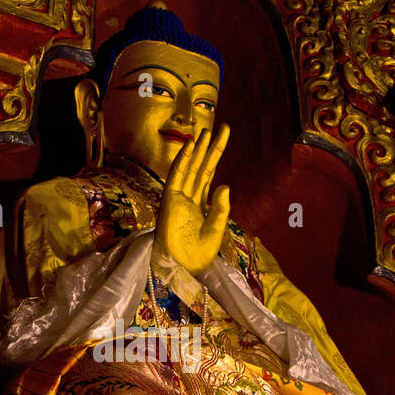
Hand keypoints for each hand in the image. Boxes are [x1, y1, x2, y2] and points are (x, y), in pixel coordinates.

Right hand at [155, 124, 230, 276]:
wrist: (184, 268)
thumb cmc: (199, 254)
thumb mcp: (217, 229)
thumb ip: (221, 207)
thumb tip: (224, 184)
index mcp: (200, 202)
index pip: (209, 172)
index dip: (216, 153)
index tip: (225, 134)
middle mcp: (189, 196)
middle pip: (200, 166)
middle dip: (208, 147)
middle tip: (217, 127)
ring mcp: (178, 197)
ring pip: (188, 167)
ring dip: (196, 150)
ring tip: (205, 132)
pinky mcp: (169, 200)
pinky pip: (176, 176)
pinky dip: (183, 160)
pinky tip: (190, 146)